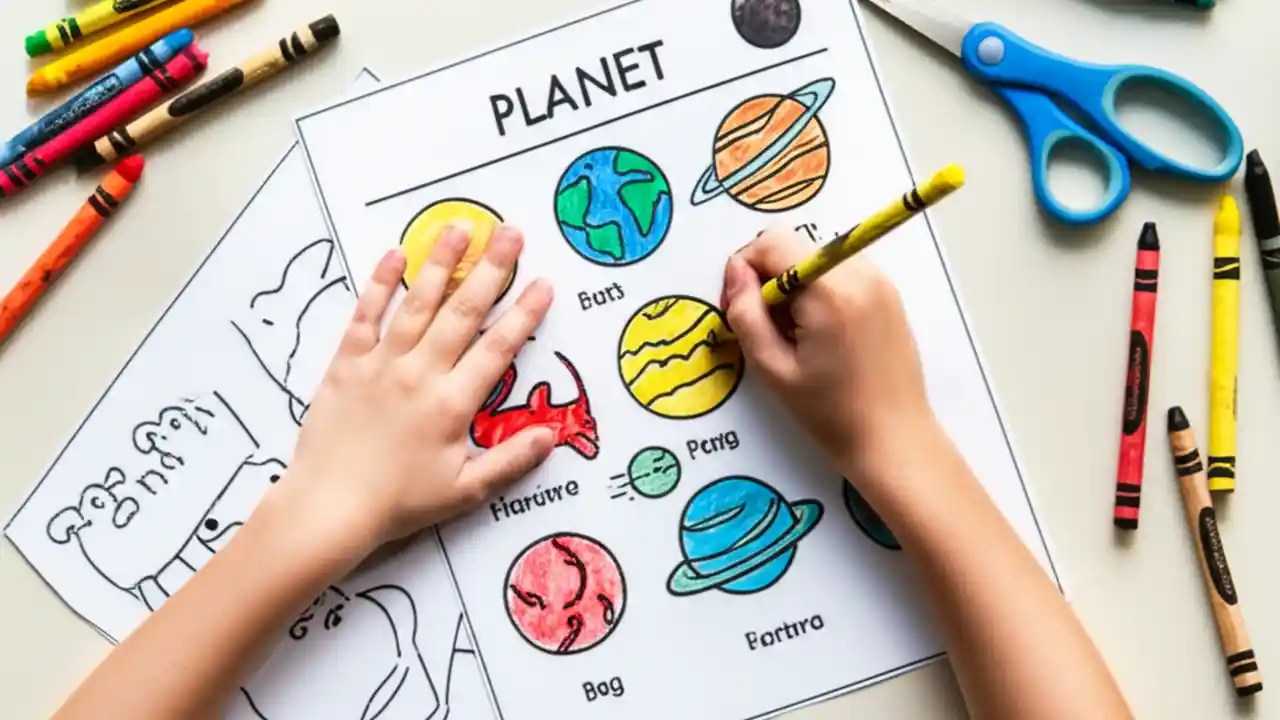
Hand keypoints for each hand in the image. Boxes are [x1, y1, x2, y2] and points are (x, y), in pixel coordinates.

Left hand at [255, 226, 554, 574]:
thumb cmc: (398, 504)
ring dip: (440, 263)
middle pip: (462, 312)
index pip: (497, 349)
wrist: (328, 507)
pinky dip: (379, 284)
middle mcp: (420, 374)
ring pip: (417, 303)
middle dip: (490, 270)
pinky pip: (365, 316)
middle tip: (510, 233)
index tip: (543, 284)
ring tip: (459, 227)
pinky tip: (394, 255)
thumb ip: (511, 461)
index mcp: (453, 404)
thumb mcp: (465, 492)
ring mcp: (381, 364)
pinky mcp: (346, 364)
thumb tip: (551, 436)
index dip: (524, 315)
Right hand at [722, 226, 940, 496]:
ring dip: (794, 285)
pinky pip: (838, 271)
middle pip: (793, 245)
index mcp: (832, 290)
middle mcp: (860, 272)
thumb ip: (746, 314)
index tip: (741, 310)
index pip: (772, 242)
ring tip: (794, 335)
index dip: (745, 270)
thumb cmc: (832, 414)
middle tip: (766, 327)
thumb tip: (734, 273)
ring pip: (814, 257)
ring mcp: (879, 280)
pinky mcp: (888, 293)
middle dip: (768, 278)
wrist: (894, 439)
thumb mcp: (773, 368)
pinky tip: (820, 334)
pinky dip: (819, 291)